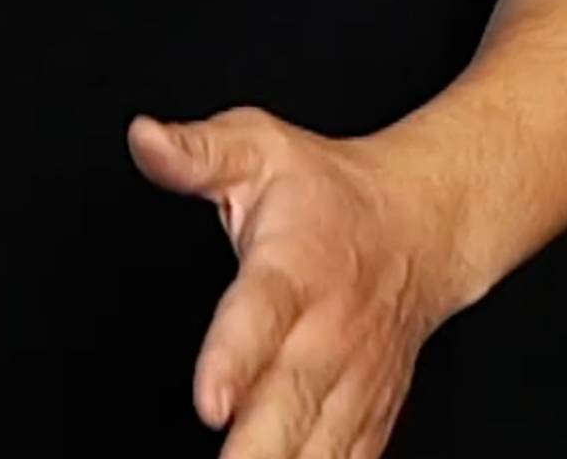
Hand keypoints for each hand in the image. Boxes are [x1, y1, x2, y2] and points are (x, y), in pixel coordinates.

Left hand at [128, 108, 472, 458]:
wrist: (421, 229)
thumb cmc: (328, 194)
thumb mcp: (259, 146)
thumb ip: (198, 151)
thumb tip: (145, 139)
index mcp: (294, 267)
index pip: (261, 316)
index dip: (234, 361)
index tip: (211, 402)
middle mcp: (327, 333)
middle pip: (288, 403)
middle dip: (253, 451)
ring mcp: (352, 380)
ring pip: (322, 448)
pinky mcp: (369, 413)